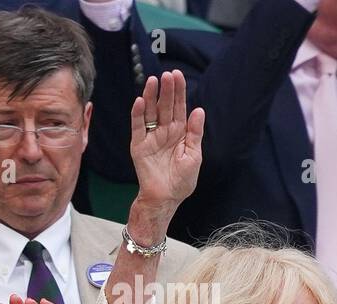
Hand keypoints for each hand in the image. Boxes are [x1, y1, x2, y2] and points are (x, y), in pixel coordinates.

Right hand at [130, 70, 204, 217]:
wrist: (167, 197)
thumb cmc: (182, 180)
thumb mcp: (194, 155)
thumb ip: (195, 133)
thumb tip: (199, 110)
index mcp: (179, 133)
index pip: (179, 108)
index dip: (179, 92)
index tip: (178, 76)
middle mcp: (164, 131)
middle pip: (165, 106)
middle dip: (167, 90)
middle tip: (168, 75)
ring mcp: (150, 136)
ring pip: (150, 112)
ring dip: (151, 97)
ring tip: (154, 81)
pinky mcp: (138, 144)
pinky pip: (137, 126)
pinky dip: (138, 114)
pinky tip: (140, 101)